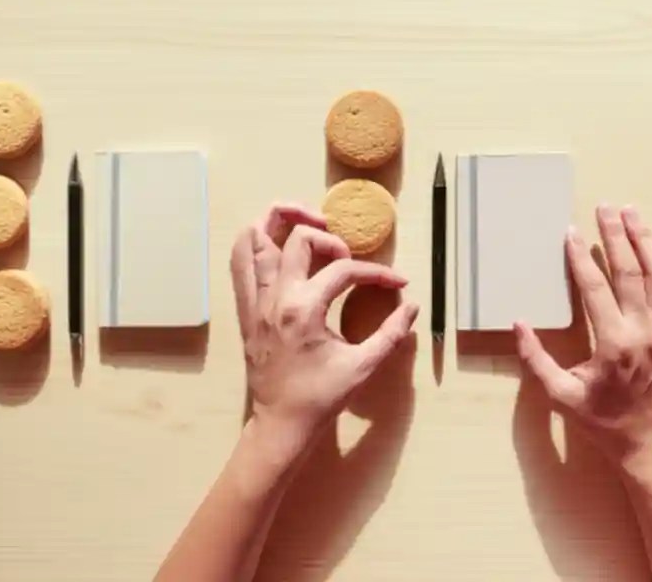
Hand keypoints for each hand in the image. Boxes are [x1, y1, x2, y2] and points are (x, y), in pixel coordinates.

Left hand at [231, 203, 418, 458]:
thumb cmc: (321, 397)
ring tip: (306, 229)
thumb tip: (412, 307)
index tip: (397, 281)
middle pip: (298, 238)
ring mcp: (254, 302)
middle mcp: (275, 298)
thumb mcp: (362, 366)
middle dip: (328, 234)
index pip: (344, 271)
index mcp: (304, 310)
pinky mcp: (244, 310)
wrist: (281, 424)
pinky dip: (255, 246)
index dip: (376, 273)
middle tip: (345, 249)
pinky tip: (277, 248)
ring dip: (280, 227)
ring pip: (253, 240)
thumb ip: (390, 333)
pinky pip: (238, 264)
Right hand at [515, 204, 651, 464]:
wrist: (645, 442)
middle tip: (605, 207)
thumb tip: (517, 324)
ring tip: (632, 212)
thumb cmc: (600, 421)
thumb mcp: (560, 396)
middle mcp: (642, 331)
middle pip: (631, 272)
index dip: (582, 259)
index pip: (596, 290)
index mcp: (613, 344)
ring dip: (645, 241)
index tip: (570, 233)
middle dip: (617, 236)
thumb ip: (536, 360)